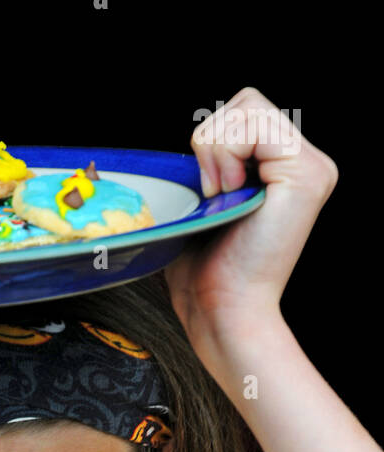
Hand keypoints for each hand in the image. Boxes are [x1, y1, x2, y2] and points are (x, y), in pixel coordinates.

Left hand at [164, 88, 338, 369]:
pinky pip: (255, 123)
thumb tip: (179, 147)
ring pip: (249, 106)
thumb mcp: (200, 207)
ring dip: (215, 150)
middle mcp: (305, 164)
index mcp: (282, 170)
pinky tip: (227, 193)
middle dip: (211, 140)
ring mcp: (312, 167)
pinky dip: (225, 153)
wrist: (222, 311)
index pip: (243, 109)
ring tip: (221, 197)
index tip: (205, 191)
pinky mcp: (308, 173)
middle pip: (247, 100)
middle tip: (211, 194)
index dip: (210, 140)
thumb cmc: (206, 273)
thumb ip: (205, 168)